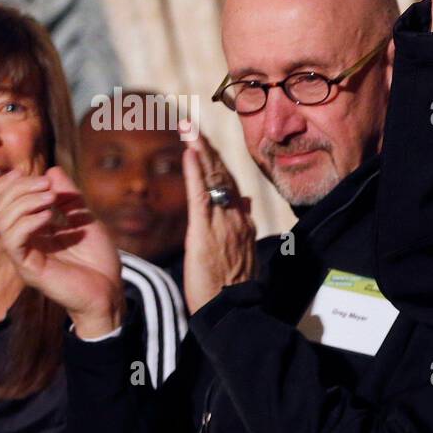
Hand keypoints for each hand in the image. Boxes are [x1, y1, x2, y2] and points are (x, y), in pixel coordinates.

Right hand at [0, 166, 123, 336]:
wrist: (110, 290)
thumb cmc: (98, 260)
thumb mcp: (85, 219)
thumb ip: (69, 198)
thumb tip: (52, 170)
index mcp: (33, 228)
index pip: (6, 201)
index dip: (14, 183)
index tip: (35, 174)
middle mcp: (24, 241)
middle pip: (0, 207)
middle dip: (20, 189)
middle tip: (47, 186)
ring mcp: (24, 255)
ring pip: (3, 221)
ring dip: (25, 202)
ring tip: (51, 197)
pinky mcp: (29, 268)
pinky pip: (14, 241)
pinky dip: (28, 223)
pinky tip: (49, 216)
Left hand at [181, 123, 254, 313]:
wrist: (233, 309)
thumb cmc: (234, 287)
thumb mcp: (244, 252)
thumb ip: (243, 224)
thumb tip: (244, 202)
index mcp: (242, 221)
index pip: (228, 184)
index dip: (216, 161)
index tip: (205, 142)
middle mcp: (235, 216)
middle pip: (220, 174)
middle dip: (206, 147)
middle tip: (191, 123)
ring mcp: (222, 222)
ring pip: (211, 179)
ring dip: (200, 150)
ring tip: (188, 127)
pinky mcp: (205, 231)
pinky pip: (199, 195)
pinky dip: (195, 171)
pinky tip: (189, 152)